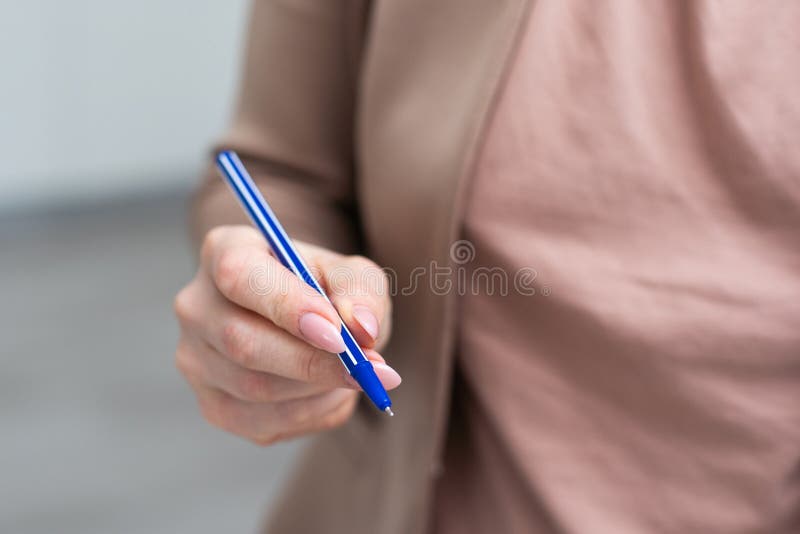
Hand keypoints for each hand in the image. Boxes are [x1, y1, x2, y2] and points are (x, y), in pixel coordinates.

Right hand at [173, 225, 400, 444]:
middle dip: (313, 362)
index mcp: (223, 251)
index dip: (288, 307)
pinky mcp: (213, 405)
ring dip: (318, 389)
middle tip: (368, 370)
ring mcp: (196, 361)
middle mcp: (197, 306)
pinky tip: (333, 393)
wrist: (306, 318)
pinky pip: (263, 423)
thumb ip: (360, 291)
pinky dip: (312, 413)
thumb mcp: (351, 273)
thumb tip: (363, 329)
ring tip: (356, 375)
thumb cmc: (325, 287)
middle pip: (242, 343)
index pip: (239, 277)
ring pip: (255, 389)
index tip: (339, 333)